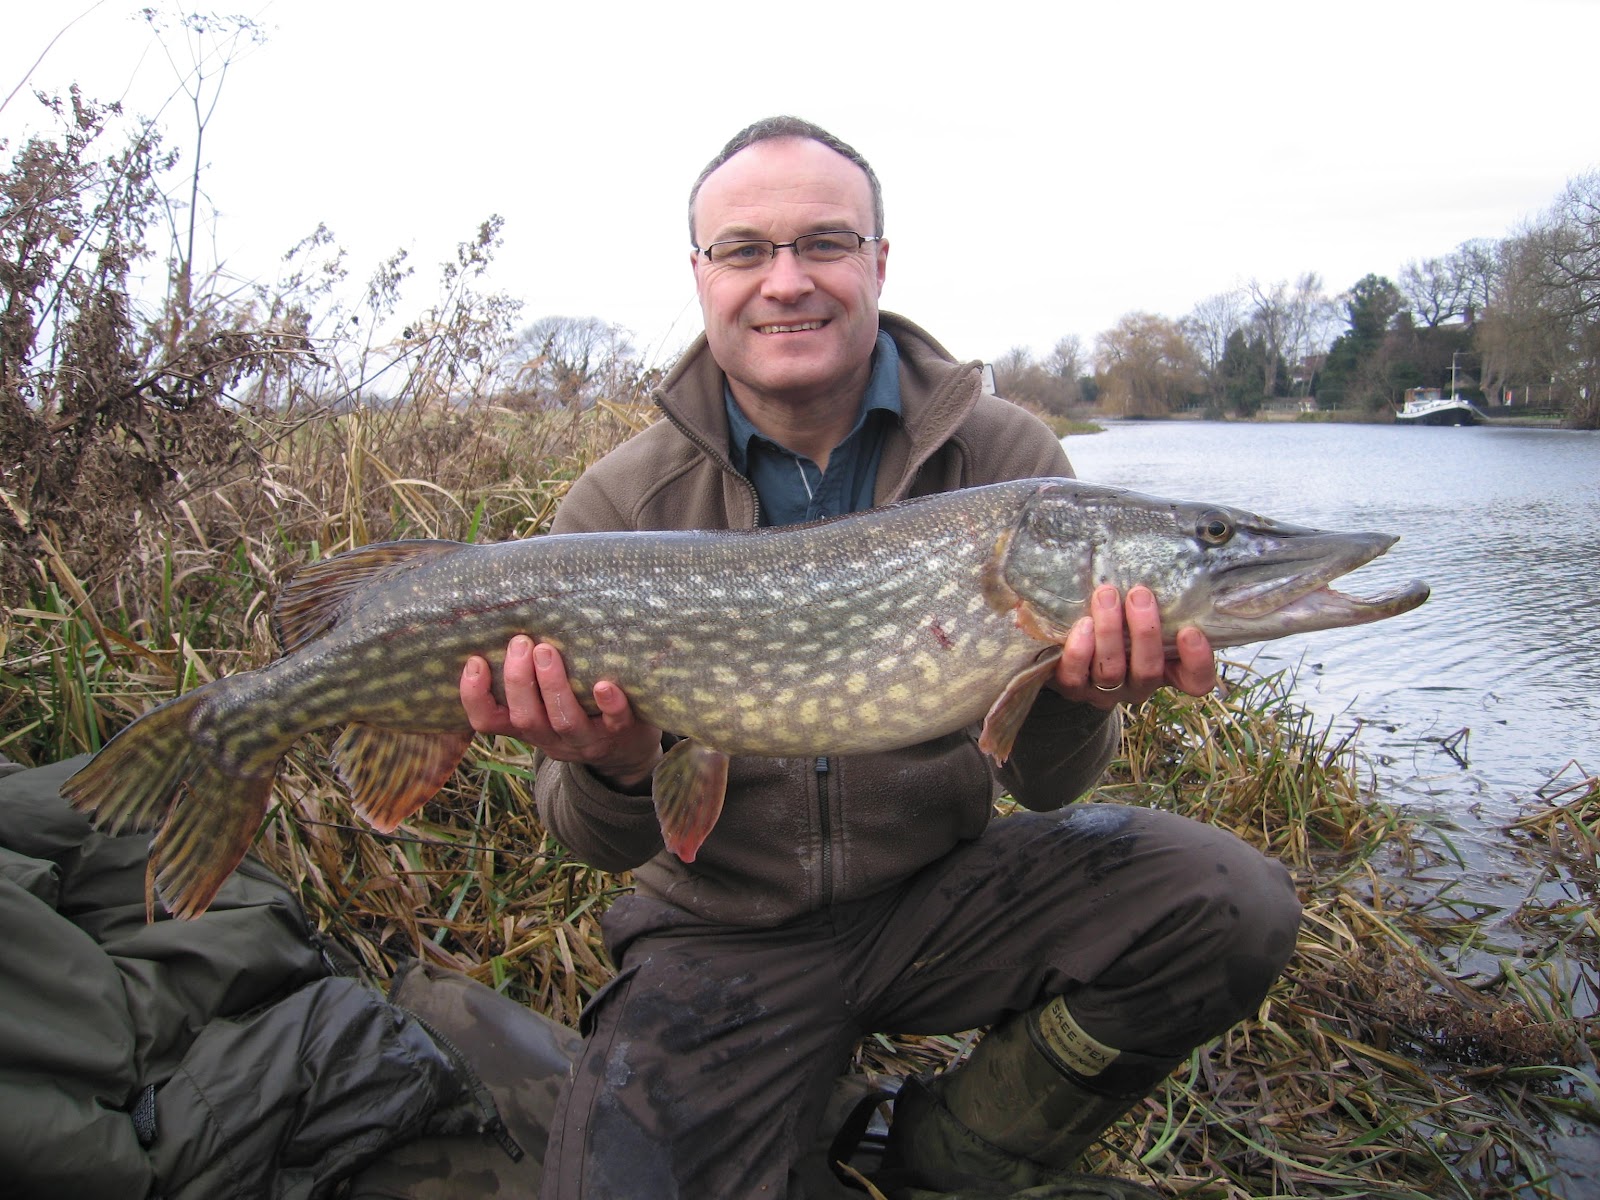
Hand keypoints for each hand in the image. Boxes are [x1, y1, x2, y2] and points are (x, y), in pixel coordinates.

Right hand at [460, 636, 663, 789]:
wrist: (627, 751)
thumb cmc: (578, 712)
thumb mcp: (544, 705)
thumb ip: (527, 680)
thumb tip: (506, 625)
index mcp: (526, 726)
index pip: (487, 721)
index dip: (475, 696)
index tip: (475, 661)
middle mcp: (551, 738)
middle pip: (525, 718)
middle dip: (518, 680)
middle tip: (521, 643)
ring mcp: (585, 739)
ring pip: (564, 720)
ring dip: (553, 685)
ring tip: (547, 651)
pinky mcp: (619, 734)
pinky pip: (614, 724)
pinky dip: (609, 705)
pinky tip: (603, 685)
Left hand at [1051, 585, 1216, 709]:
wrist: (1068, 645)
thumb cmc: (1118, 619)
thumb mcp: (1141, 612)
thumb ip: (1156, 600)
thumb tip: (1165, 561)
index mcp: (1165, 671)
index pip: (1196, 681)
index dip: (1198, 662)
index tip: (1190, 631)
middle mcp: (1138, 685)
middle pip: (1149, 670)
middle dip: (1144, 632)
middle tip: (1139, 594)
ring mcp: (1105, 691)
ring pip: (1111, 671)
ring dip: (1110, 631)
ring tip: (1106, 595)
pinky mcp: (1073, 688)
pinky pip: (1075, 677)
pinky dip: (1079, 651)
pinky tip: (1083, 624)